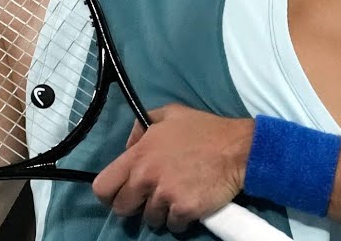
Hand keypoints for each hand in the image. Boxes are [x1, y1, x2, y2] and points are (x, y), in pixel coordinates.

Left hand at [93, 104, 252, 232]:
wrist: (238, 149)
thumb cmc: (204, 130)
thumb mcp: (170, 114)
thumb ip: (142, 126)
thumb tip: (128, 145)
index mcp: (139, 155)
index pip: (102, 187)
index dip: (109, 194)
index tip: (120, 194)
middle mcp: (146, 177)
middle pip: (122, 208)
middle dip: (135, 205)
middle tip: (151, 197)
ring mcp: (165, 195)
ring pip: (150, 219)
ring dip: (161, 212)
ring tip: (176, 196)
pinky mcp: (184, 210)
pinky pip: (173, 225)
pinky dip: (180, 220)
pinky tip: (190, 203)